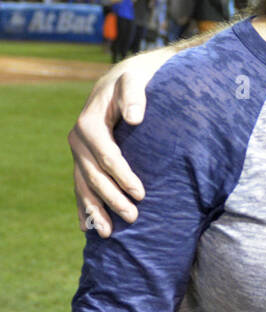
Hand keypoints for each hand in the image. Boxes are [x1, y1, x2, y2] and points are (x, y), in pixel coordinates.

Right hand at [69, 49, 168, 234]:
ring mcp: (78, 152)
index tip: (141, 193)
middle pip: (94, 176)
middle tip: (134, 217)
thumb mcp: (135, 79)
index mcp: (89, 123)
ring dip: (95, 210)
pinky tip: (87, 227)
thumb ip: (134, 95)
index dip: (123, 177)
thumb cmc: (134, 79)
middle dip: (112, 199)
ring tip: (107, 233)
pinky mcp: (83, 159)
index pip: (107, 156)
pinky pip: (81, 186)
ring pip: (83, 185)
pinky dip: (84, 207)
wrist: (123, 78)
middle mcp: (78, 140)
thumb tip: (135, 118)